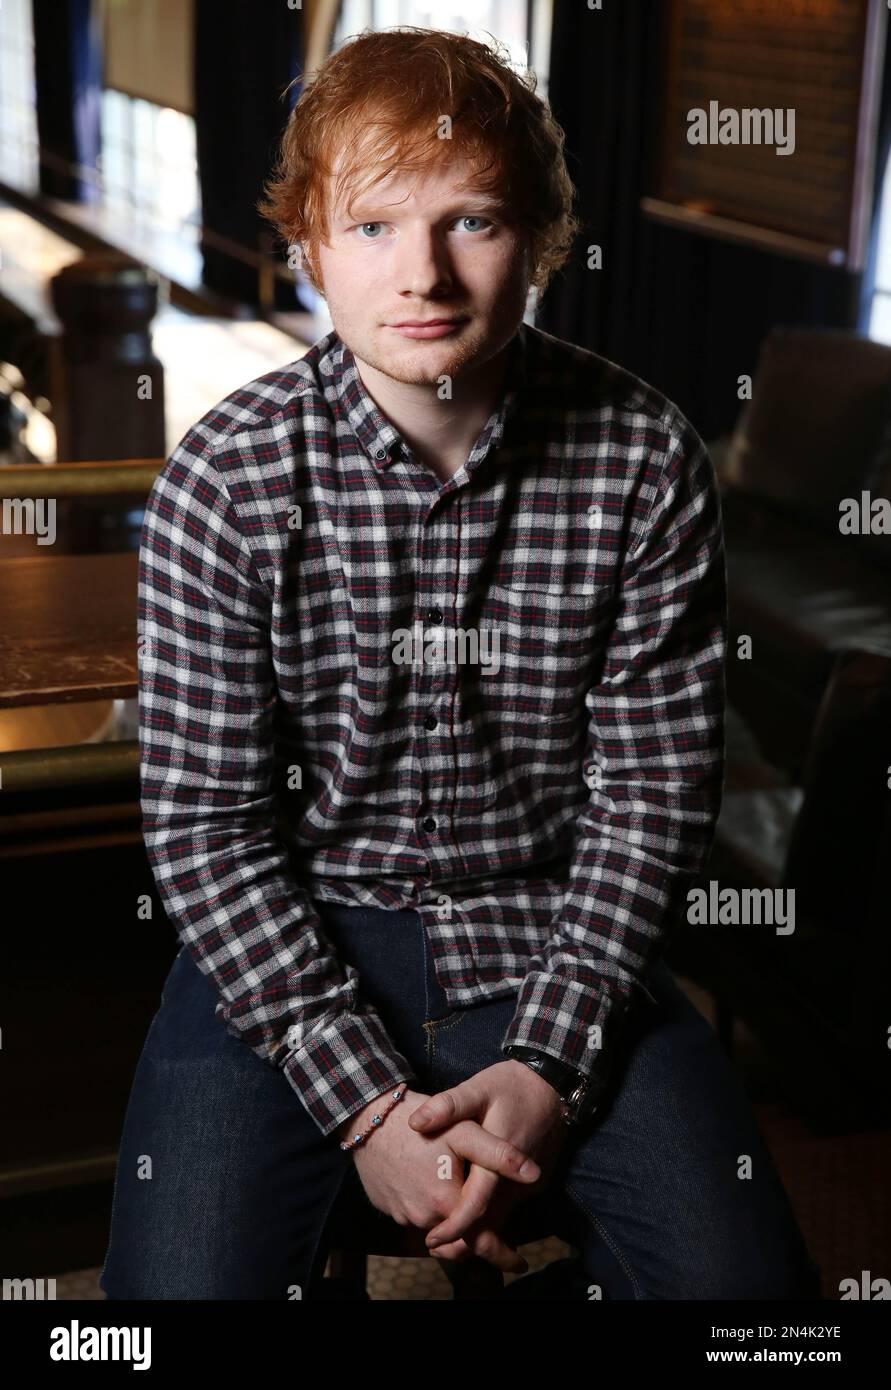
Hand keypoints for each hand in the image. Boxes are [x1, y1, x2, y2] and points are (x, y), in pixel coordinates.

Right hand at [338, 1086, 541, 1271]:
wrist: (370, 1119)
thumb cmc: (420, 1123)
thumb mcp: (465, 1132)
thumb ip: (499, 1155)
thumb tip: (534, 1174)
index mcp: (446, 1203)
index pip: (479, 1241)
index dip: (502, 1255)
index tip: (520, 1263)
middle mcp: (423, 1218)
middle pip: (458, 1240)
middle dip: (477, 1239)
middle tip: (497, 1238)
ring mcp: (403, 1215)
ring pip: (437, 1231)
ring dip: (452, 1223)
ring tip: (463, 1203)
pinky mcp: (389, 1209)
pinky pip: (417, 1219)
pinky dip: (431, 1212)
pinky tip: (434, 1189)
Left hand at [407, 1061, 570, 1260]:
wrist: (556, 1083)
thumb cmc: (514, 1085)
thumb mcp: (479, 1088)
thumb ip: (449, 1106)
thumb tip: (416, 1122)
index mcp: (498, 1160)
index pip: (475, 1206)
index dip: (453, 1228)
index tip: (432, 1240)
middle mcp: (518, 1181)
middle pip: (489, 1223)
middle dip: (462, 1237)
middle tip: (433, 1243)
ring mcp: (530, 1184)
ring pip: (501, 1217)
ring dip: (477, 1226)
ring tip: (447, 1231)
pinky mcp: (536, 1182)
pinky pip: (510, 1205)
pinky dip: (491, 1212)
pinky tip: (472, 1206)